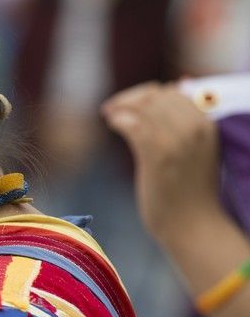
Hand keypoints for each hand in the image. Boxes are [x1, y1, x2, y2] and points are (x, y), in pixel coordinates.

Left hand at [102, 83, 222, 237]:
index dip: (148, 93)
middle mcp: (195, 128)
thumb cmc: (190, 191)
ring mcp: (177, 140)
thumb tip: (170, 91)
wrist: (193, 225)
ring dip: (121, 107)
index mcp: (208, 124)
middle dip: (131, 98)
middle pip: (156, 96)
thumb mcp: (195, 151)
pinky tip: (113, 124)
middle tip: (111, 107)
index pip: (174, 92)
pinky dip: (119, 120)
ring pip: (144, 107)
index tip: (129, 101)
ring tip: (109, 115)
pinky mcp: (158, 155)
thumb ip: (183, 125)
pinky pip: (133, 125)